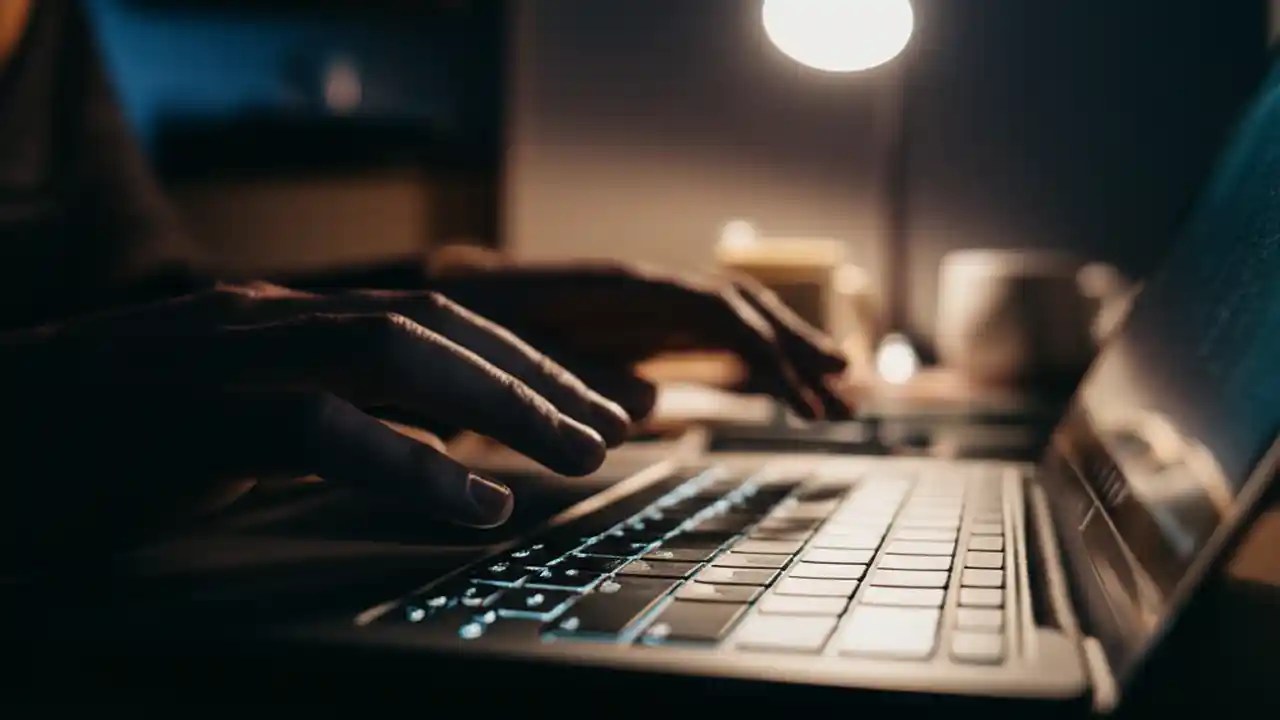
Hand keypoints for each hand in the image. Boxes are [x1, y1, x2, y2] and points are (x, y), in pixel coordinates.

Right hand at [1, 282, 631, 558]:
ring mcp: (220, 359)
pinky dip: (406, 465)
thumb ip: (315, 421)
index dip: (525, 356)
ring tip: (579, 454)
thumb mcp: (223, 425)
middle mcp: (262, 320)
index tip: (600, 398)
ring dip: (502, 402)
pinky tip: (474, 505)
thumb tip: (418, 452)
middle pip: (434, 325)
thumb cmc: (88, 446)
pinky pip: (314, 428)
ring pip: (391, 352)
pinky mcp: (178, 418)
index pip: (430, 320)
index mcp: (277, 321)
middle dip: (538, 374)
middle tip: (618, 425)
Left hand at [425, 260, 852, 421]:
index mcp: (623, 287)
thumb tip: (649, 403)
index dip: (764, 345)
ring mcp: (652, 305)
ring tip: (836, 393)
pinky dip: (753, 363)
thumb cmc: (481, 324)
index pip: (715, 307)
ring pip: (737, 322)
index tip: (800, 388)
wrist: (458, 298)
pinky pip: (712, 340)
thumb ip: (579, 375)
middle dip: (795, 348)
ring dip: (787, 354)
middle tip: (842, 394)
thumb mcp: (516, 352)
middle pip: (742, 308)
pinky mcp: (647, 327)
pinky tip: (782, 389)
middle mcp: (649, 289)